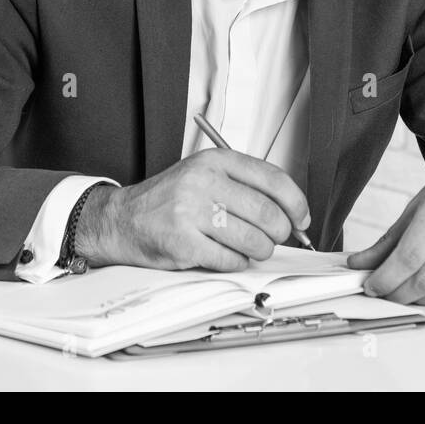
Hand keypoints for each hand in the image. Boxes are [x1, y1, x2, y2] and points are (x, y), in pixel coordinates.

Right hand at [74, 148, 310, 271]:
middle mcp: (203, 182)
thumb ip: (244, 186)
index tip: (302, 218)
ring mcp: (191, 213)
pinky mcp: (183, 243)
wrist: (122, 219)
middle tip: (275, 237)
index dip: (296, 203)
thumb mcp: (204, 175)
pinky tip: (227, 255)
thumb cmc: (169, 199)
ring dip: (260, 251)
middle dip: (280, 232)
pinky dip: (237, 263)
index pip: (273, 179)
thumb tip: (291, 213)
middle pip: (267, 213)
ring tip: (250, 248)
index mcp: (214, 161)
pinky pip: (231, 260)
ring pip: (253, 240)